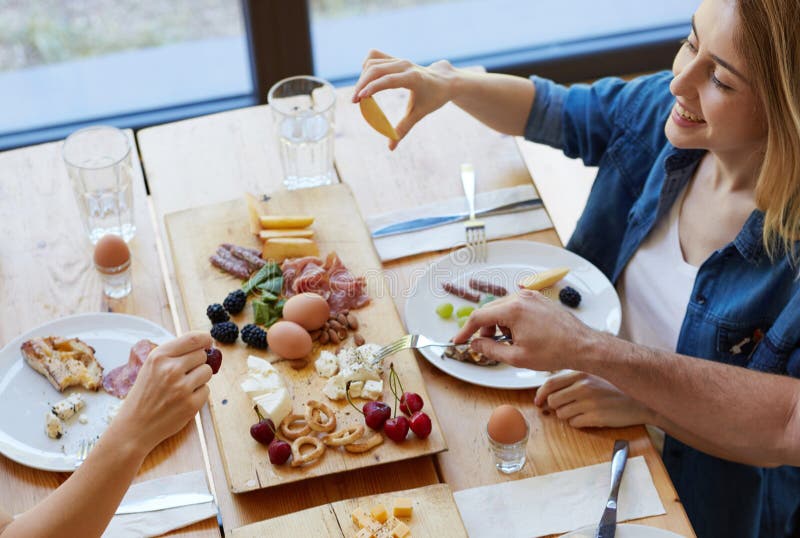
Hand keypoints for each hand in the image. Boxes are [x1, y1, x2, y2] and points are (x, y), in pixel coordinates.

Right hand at [111, 331, 212, 452]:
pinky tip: (182, 400)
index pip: (193, 339)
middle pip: (202, 355)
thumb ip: (173, 355)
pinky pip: (206, 390)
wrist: (134, 427)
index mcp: (158, 356)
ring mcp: (181, 388)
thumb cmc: (144, 395)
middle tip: (184, 374)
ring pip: (207, 371)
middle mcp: (170, 369)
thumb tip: (203, 345)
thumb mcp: (150, 367)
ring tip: (182, 388)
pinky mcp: (190, 404)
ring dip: (200, 378)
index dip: (205, 339)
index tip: (208, 342)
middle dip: (197, 363)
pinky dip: (198, 395)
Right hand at [352, 49, 456, 149]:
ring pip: (372, 63)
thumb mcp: (419, 114)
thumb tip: (390, 147)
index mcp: (413, 78)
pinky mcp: (394, 58)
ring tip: (361, 96)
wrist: (443, 81)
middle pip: (376, 69)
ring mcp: (399, 60)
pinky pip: (374, 58)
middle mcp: (404, 65)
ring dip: (362, 78)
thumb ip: (404, 128)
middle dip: (362, 84)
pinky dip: (366, 68)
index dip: (373, 88)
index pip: (389, 80)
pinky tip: (367, 82)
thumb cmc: (433, 99)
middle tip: (354, 102)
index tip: (360, 98)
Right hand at [453, 289, 601, 371]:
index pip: (479, 316)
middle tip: (486, 347)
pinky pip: (516, 307)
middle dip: (484, 329)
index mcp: (512, 309)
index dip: (465, 330)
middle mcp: (520, 297)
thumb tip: (475, 345)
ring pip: (503, 309)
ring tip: (508, 343)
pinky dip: (511, 320)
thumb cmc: (553, 351)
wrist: (582, 345)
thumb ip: (490, 349)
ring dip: (498, 325)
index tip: (458, 341)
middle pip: (490, 311)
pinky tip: (519, 335)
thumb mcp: (516, 357)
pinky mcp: (539, 299)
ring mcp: (531, 296)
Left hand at [535, 371, 653, 427]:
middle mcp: (583, 386)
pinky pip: (574, 424)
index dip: (540, 394)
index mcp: (581, 373)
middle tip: (567, 407)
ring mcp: (589, 402)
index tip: (538, 401)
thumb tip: (550, 390)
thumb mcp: (594, 375)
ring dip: (568, 415)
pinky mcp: (596, 417)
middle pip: (553, 401)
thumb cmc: (617, 388)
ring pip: (562, 414)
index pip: (550, 384)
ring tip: (583, 411)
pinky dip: (579, 423)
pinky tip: (590, 417)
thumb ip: (574, 379)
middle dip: (556, 407)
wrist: (641, 400)